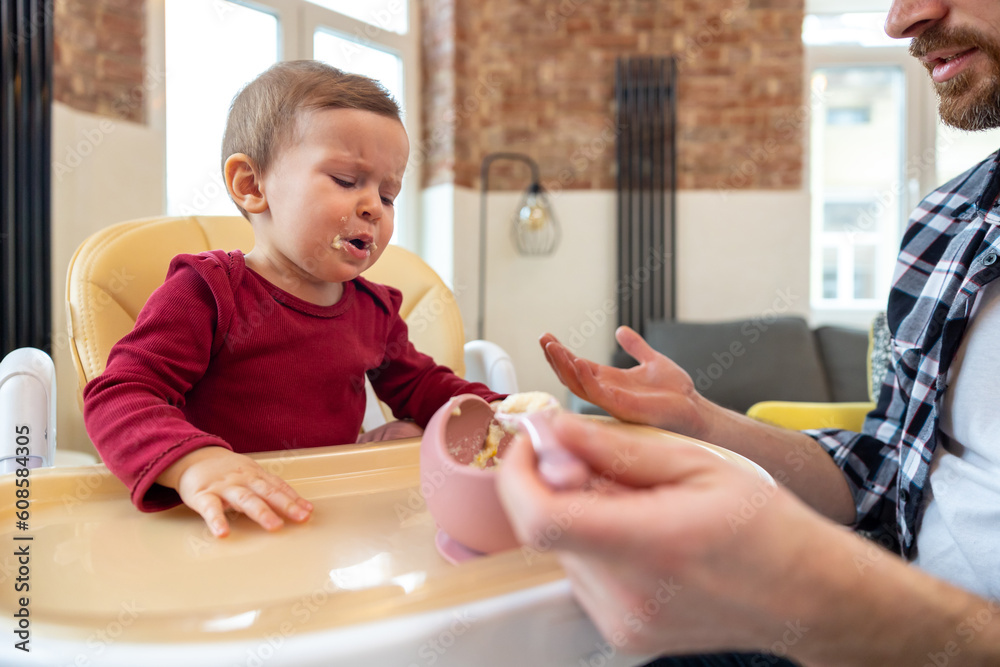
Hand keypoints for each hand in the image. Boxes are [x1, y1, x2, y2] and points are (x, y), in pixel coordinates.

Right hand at [156, 446, 312, 536]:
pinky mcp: (203, 495)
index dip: (294, 499)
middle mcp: (243, 480)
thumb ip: (270, 489)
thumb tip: (299, 505)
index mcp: (255, 475)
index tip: (308, 512)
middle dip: (286, 505)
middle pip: (267, 492)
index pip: (278, 487)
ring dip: (261, 512)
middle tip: (301, 518)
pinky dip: (217, 521)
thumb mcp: (250, 474)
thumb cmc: (226, 471)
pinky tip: (223, 533)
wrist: (192, 457)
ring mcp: (224, 487)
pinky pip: (211, 509)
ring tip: (274, 526)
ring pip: (245, 499)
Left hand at [497, 415, 999, 664]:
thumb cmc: (765, 526)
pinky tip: (639, 531)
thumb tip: (553, 427)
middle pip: (546, 528)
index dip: (519, 472)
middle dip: (555, 483)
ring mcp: (622, 622)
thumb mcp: (695, 462)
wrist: (807, 595)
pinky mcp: (622, 634)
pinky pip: (582, 573)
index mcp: (649, 545)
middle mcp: (627, 595)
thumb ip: (615, 446)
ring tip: (636, 501)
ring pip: (561, 549)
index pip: (540, 517)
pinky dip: (594, 542)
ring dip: (578, 513)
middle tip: (600, 460)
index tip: (533, 441)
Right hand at [539, 326, 710, 438]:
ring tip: (552, 347)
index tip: (547, 337)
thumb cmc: (675, 392)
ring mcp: (611, 402)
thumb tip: (621, 330)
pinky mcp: (622, 409)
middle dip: (555, 358)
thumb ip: (635, 347)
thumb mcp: (652, 361)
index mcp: (609, 381)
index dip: (561, 354)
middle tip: (543, 339)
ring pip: (578, 386)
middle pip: (570, 377)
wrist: (694, 408)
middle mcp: (606, 393)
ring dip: (563, 366)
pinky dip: (586, 379)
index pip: (576, 367)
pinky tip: (578, 362)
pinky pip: (598, 394)